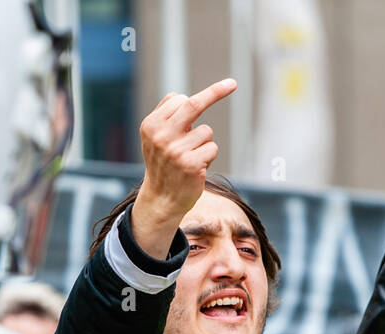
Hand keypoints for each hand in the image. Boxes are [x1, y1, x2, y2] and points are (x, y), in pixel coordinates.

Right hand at [130, 78, 236, 258]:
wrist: (161, 199)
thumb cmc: (163, 163)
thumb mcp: (155, 138)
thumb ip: (166, 116)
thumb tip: (183, 96)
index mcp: (151, 125)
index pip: (179, 99)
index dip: (203, 94)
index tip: (225, 85)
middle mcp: (161, 136)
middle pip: (193, 105)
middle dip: (215, 92)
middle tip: (233, 83)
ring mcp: (176, 151)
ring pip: (206, 131)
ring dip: (204, 142)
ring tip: (191, 156)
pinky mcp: (191, 165)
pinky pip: (212, 148)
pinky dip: (209, 156)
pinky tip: (197, 167)